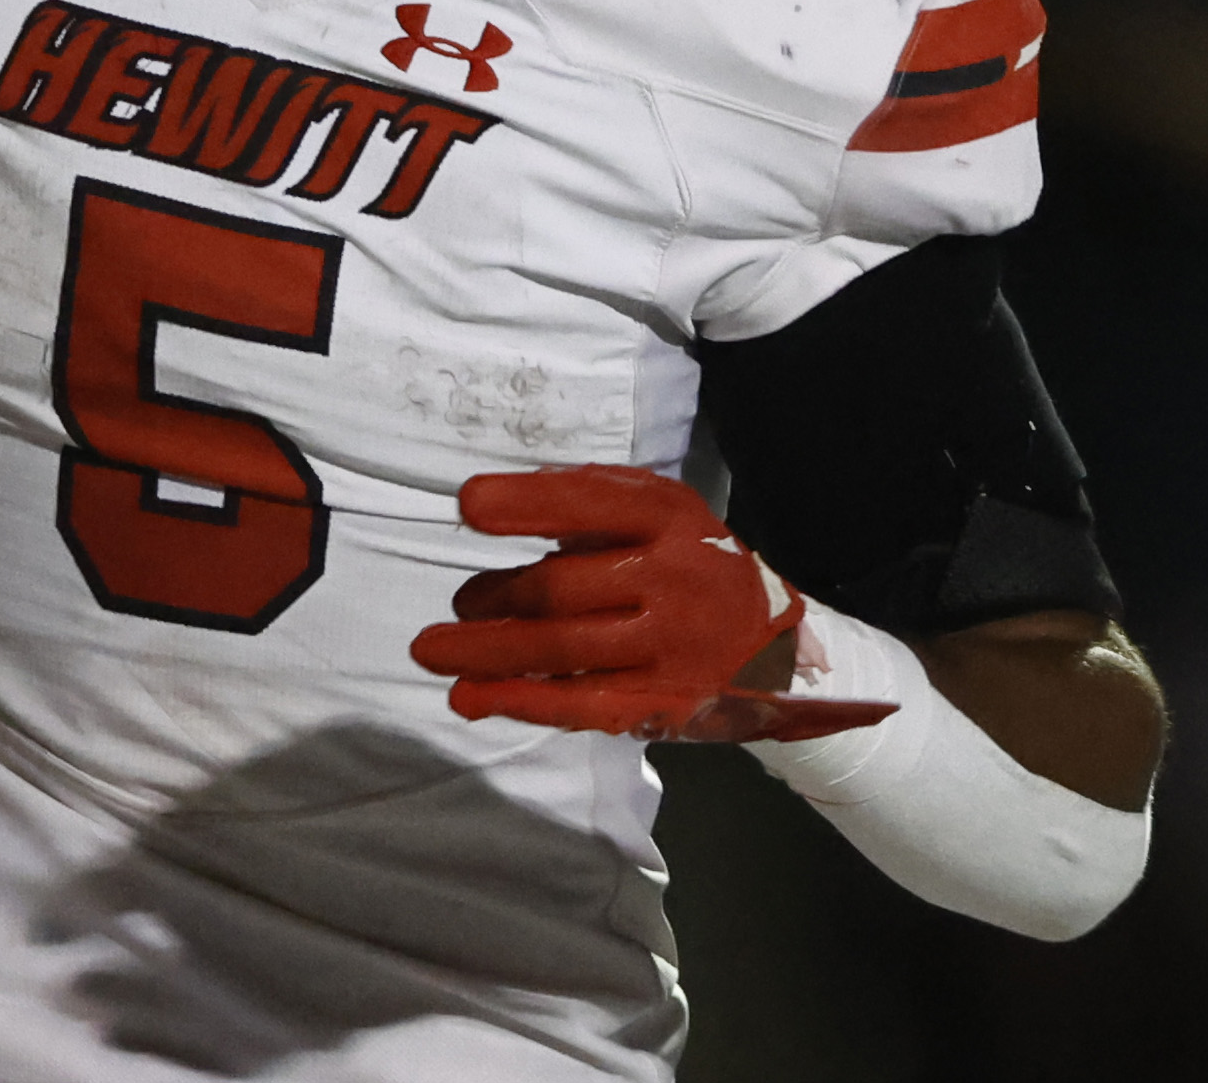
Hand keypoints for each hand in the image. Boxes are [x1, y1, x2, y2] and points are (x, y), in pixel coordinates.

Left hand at [410, 463, 898, 744]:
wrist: (774, 645)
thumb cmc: (690, 562)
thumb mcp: (657, 514)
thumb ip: (588, 509)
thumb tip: (490, 507)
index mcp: (667, 518)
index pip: (588, 503)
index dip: (526, 503)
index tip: (468, 505)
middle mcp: (671, 579)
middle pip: (562, 588)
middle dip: (495, 596)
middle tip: (459, 604)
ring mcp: (668, 647)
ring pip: (561, 649)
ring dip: (486, 652)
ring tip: (433, 651)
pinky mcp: (660, 701)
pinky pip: (580, 703)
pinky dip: (519, 700)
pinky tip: (471, 699)